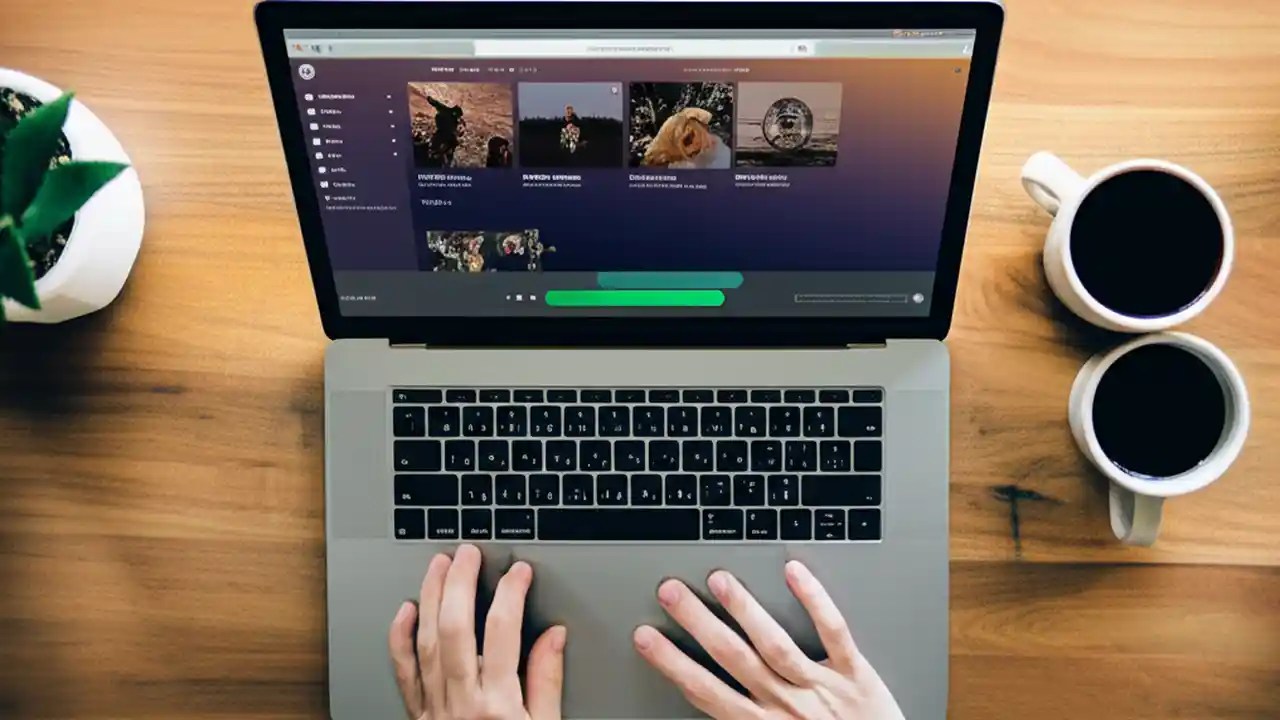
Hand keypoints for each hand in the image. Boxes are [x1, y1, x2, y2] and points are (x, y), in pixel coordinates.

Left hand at [389, 544, 566, 719]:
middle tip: (468, 554)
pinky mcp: (419, 714)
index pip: (503, 632)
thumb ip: (548, 682)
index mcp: (499, 705)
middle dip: (460, 583)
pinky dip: (400, 638)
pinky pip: (404, 671)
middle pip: (455, 628)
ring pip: (427, 641)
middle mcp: (462, 703)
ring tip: (439, 566)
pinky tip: (406, 610)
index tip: (519, 572)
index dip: (511, 593)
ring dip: (431, 597)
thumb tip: (554, 637)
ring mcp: (436, 707)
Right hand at [633, 560, 904, 719]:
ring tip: (718, 579)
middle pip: (734, 659)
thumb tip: (704, 699)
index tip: (646, 638)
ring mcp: (821, 689)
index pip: (707, 692)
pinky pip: (834, 633)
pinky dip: (814, 601)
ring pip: (775, 644)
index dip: (673, 664)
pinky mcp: (857, 675)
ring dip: (744, 610)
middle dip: (698, 624)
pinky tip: (794, 572)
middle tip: (670, 592)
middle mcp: (786, 706)